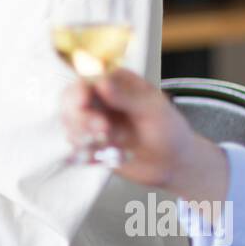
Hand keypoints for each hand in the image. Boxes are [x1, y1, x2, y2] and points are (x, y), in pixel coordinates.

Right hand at [62, 69, 226, 200]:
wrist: (174, 164)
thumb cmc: (169, 130)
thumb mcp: (153, 110)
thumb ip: (126, 98)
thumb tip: (101, 82)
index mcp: (115, 82)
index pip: (85, 80)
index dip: (78, 91)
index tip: (82, 103)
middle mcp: (100, 100)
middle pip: (70, 102)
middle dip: (80, 118)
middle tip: (103, 131)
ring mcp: (94, 123)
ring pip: (70, 125)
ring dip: (83, 137)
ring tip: (108, 146)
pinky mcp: (92, 145)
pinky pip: (76, 148)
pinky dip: (86, 154)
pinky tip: (106, 157)